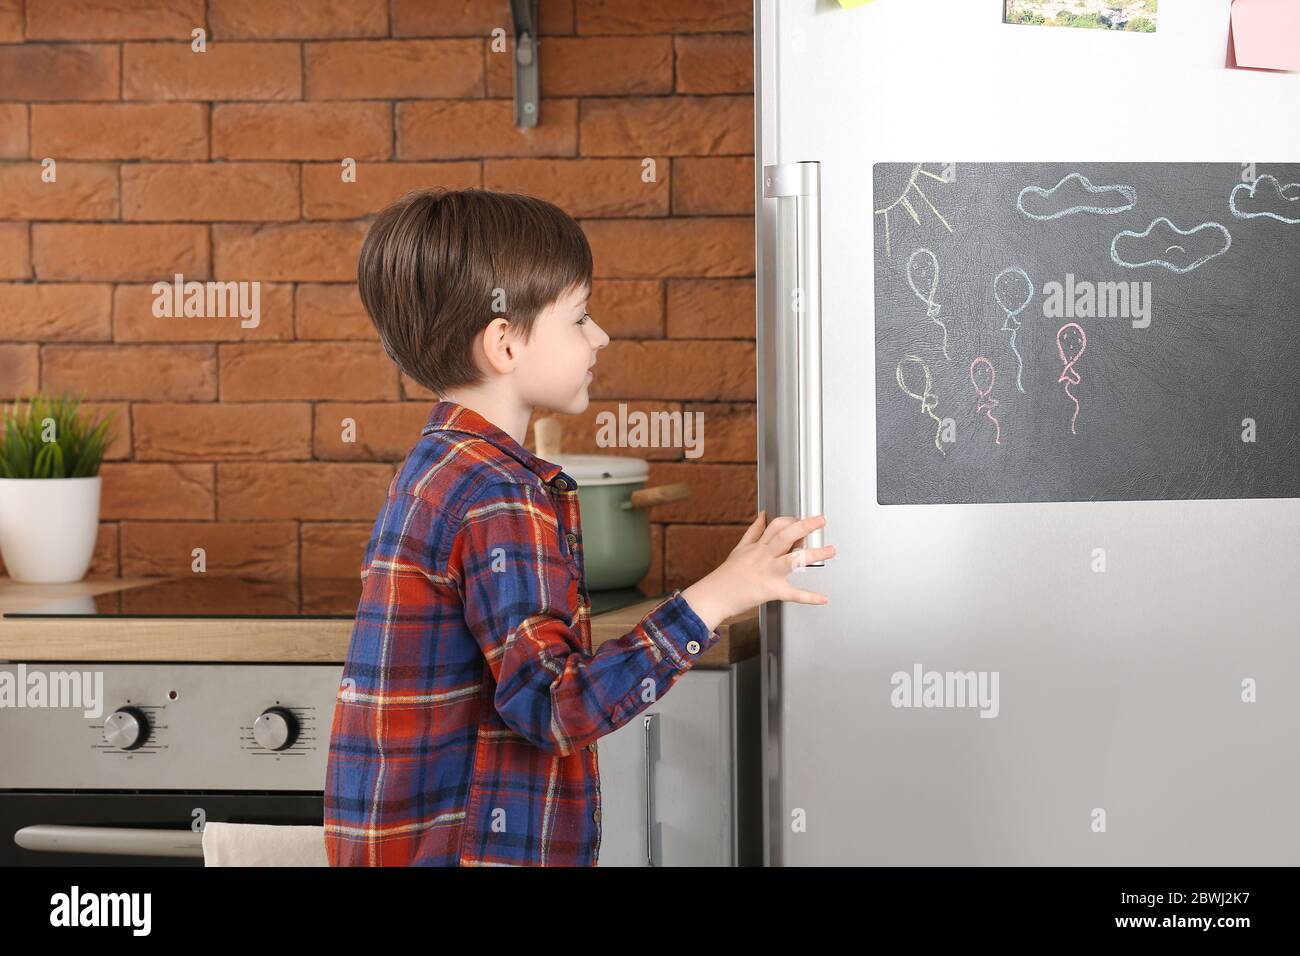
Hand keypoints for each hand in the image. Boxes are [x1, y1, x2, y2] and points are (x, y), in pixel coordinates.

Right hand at [681, 511, 833, 629]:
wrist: (714, 596)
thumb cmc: (726, 576)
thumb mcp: (739, 549)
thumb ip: (753, 531)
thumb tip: (763, 514)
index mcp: (757, 547)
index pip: (775, 525)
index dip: (791, 519)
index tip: (803, 517)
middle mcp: (763, 557)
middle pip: (785, 536)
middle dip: (805, 526)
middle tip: (821, 520)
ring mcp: (767, 573)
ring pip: (792, 560)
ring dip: (813, 555)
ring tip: (830, 550)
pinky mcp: (770, 591)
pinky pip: (792, 594)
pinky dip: (809, 597)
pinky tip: (823, 597)